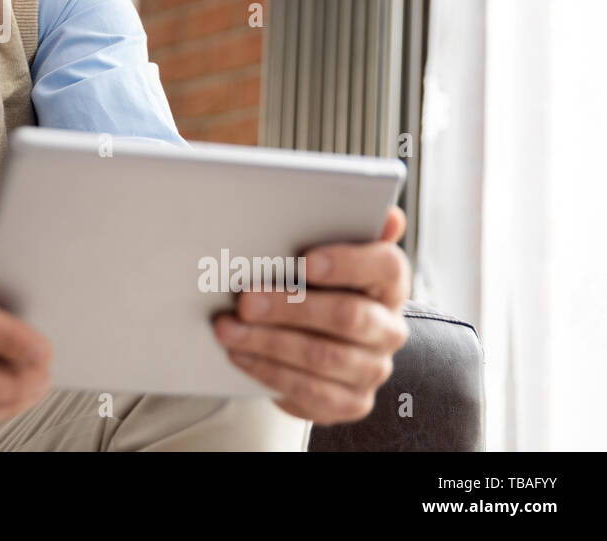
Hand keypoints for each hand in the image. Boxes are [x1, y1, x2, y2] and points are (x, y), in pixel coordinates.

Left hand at [213, 206, 411, 424]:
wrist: (318, 339)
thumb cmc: (314, 286)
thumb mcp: (321, 251)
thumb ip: (341, 227)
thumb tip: (387, 214)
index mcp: (388, 282)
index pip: (386, 266)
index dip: (348, 262)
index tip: (305, 261)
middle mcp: (388, 328)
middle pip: (348, 317)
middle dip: (290, 307)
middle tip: (244, 299)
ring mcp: (372, 368)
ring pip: (324, 358)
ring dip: (269, 342)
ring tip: (228, 329)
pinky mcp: (350, 402)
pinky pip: (311, 393)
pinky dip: (269, 372)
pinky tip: (240, 356)